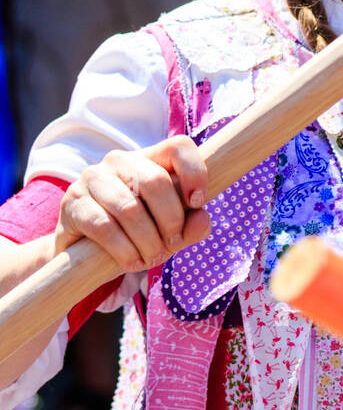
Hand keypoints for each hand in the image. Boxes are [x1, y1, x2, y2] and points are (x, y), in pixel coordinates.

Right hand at [55, 135, 211, 272]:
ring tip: (152, 258)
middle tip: (172, 244)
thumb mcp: (168, 230)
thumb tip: (202, 219)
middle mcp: (119, 161)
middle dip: (171, 220)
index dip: (195, 172)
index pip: (178, 147)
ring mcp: (93, 178)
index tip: (197, 203)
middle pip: (155, 181)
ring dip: (148, 241)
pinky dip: (125, 250)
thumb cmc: (134, 234)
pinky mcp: (72, 202)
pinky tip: (132, 262)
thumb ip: (190, 226)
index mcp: (148, 158)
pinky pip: (104, 226)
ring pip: (130, 207)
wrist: (83, 250)